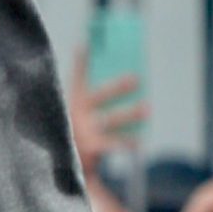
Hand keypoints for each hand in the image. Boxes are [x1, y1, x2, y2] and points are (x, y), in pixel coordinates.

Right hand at [70, 47, 148, 173]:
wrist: (64, 166)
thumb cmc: (78, 132)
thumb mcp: (80, 112)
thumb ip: (94, 97)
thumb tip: (116, 73)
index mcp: (72, 101)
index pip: (77, 78)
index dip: (82, 62)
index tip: (87, 45)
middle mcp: (74, 114)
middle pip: (99, 96)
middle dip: (117, 87)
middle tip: (136, 78)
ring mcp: (81, 131)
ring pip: (110, 120)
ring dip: (129, 114)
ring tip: (147, 109)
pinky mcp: (89, 149)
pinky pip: (113, 144)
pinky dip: (128, 143)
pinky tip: (140, 141)